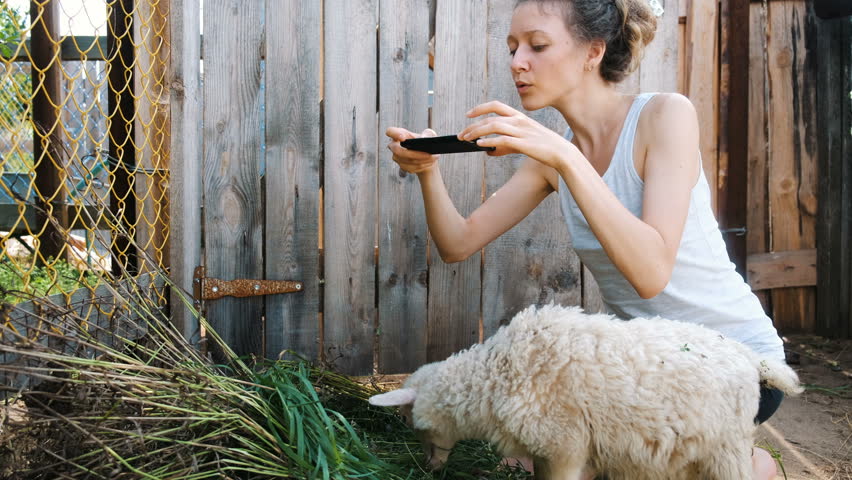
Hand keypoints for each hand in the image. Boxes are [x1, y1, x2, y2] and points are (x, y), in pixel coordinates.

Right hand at [386, 127, 438, 174]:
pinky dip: (422, 165)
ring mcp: (397, 157)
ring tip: (434, 157)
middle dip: (415, 154)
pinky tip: (430, 162)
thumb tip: (423, 138)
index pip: (390, 132)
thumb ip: (428, 134)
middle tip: (429, 154)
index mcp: (399, 134)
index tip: (403, 138)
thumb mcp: (430, 134)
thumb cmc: (425, 141)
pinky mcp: (402, 166)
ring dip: (422, 160)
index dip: (395, 134)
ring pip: (408, 161)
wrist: (427, 155)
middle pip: (399, 151)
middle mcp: (394, 146)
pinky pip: (412, 167)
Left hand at [458, 101, 573, 169]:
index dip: (480, 108)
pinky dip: (488, 141)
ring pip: (493, 126)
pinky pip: (502, 140)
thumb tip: (487, 150)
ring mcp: (521, 131)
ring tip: (466, 139)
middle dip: (472, 125)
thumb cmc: (543, 146)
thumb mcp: (524, 139)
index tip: (468, 114)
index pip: (496, 106)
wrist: (561, 153)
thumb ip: (505, 143)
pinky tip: (479, 145)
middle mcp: (519, 121)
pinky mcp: (522, 143)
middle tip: (461, 134)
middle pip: (490, 117)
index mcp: (519, 116)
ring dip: (476, 132)